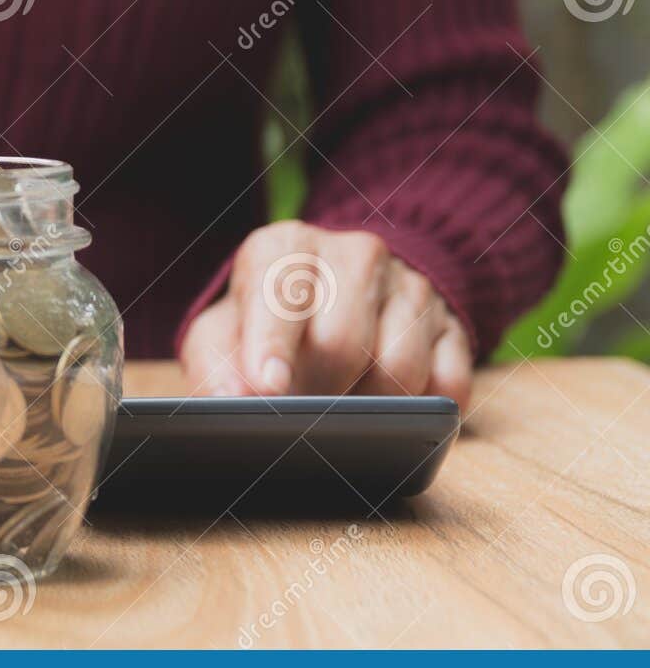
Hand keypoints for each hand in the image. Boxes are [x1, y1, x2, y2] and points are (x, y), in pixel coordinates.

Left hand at [179, 221, 472, 408]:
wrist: (338, 294)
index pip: (281, 293)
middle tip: (297, 421)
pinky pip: (448, 384)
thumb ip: (216, 363)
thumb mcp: (224, 331)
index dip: (273, 344)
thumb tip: (231, 399)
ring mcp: (411, 285)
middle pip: (341, 341)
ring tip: (339, 414)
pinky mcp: (452, 323)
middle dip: (315, 393)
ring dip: (366, 409)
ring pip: (399, 367)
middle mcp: (353, 254)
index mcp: (286, 246)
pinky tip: (393, 412)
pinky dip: (420, 412)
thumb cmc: (266, 323)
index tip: (268, 385)